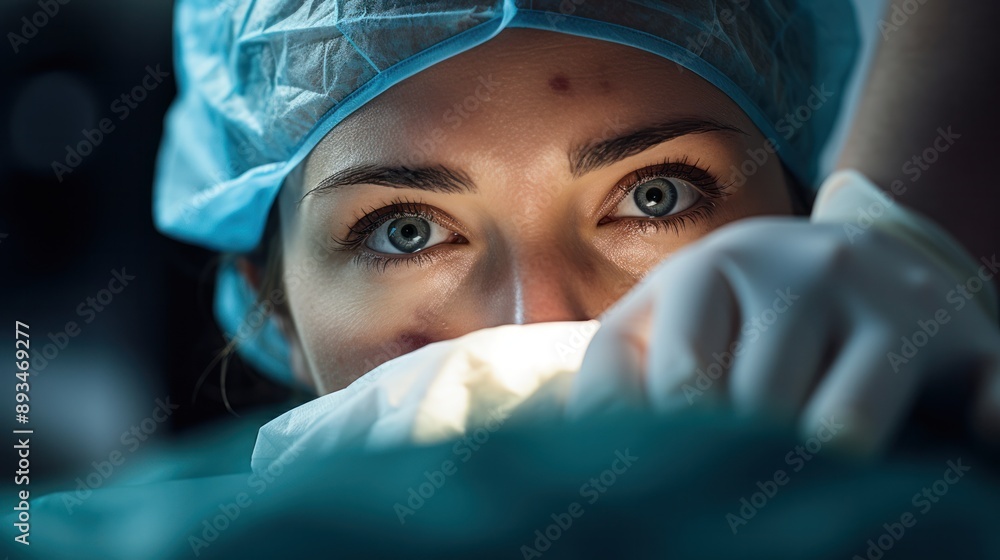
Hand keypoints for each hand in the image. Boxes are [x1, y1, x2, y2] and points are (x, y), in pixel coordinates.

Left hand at [566, 212, 999, 453]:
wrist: (850, 261)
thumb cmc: (736, 317)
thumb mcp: (660, 328)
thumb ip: (611, 379)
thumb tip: (557, 445)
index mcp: (710, 268)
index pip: (683, 387)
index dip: (683, 447)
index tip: (687, 475)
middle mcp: (803, 267)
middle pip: (759, 410)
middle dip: (747, 462)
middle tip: (742, 491)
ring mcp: (891, 295)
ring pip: (842, 426)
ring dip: (823, 475)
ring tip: (809, 488)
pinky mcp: (965, 334)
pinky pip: (983, 404)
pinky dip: (975, 434)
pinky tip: (947, 453)